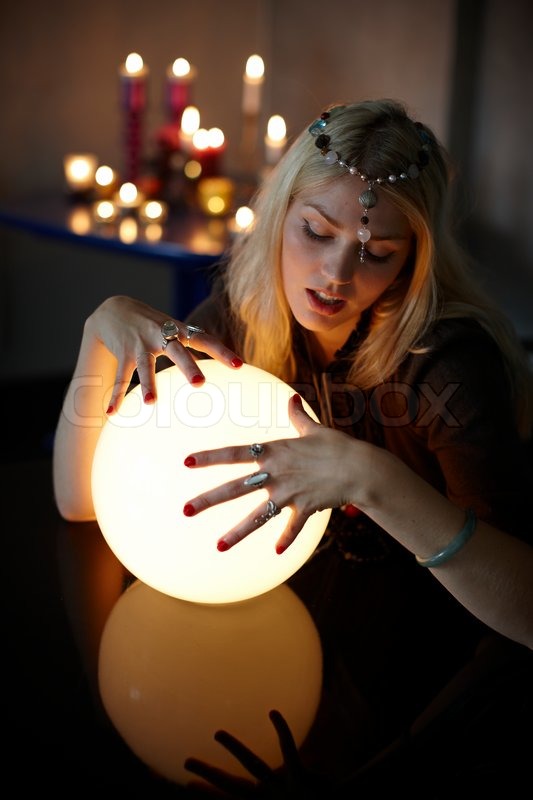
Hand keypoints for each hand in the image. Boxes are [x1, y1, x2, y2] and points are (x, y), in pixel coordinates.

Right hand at [86, 295, 242, 412]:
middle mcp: (162, 335)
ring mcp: (141, 343)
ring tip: (151, 403)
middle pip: (178, 352)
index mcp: (180, 332)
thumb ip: (193, 349)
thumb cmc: (153, 325)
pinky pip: (121, 375)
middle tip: (200, 384)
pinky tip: (112, 412)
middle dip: (189, 367)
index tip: (239, 366)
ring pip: (146, 365)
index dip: (222, 352)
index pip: (205, 340)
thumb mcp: (174, 332)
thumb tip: (217, 367)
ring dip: (148, 383)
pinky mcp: (123, 351)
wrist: (116, 309)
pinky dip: (116, 394)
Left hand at [183, 394, 363, 552]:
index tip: (187, 462)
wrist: (359, 466)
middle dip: (208, 500)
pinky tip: (277, 553)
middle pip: (235, 489)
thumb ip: (298, 416)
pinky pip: (292, 528)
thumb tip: (292, 398)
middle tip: (185, 510)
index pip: (234, 454)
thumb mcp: (313, 428)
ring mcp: (288, 494)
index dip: (210, 457)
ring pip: (256, 516)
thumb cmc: (336, 444)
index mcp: (273, 452)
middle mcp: (275, 474)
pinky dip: (286, 540)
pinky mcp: (304, 508)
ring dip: (237, 533)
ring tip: (218, 547)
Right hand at [184, 709, 329, 798]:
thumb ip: (299, 773)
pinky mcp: (301, 781)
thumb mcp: (307, 791)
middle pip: (233, 787)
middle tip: (186, 763)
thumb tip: (301, 756)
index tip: (188, 783)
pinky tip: (273, 714)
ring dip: (236, 750)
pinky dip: (281, 731)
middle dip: (210, 775)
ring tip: (218, 733)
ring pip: (254, 767)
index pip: (233, 796)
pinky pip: (289, 752)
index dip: (210, 790)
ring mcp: (284, 791)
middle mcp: (270, 798)